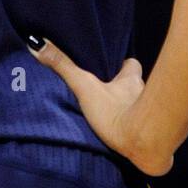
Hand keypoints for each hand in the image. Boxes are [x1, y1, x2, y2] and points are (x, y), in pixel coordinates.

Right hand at [27, 40, 165, 173]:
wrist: (143, 145)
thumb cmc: (116, 112)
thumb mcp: (85, 87)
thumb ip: (63, 67)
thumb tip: (36, 43)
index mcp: (131, 79)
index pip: (131, 64)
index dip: (123, 65)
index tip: (112, 66)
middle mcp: (144, 93)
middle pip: (134, 85)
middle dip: (122, 87)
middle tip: (105, 90)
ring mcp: (148, 115)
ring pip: (137, 106)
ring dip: (127, 108)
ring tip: (110, 114)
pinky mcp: (150, 136)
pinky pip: (141, 128)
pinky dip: (133, 129)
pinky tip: (121, 136)